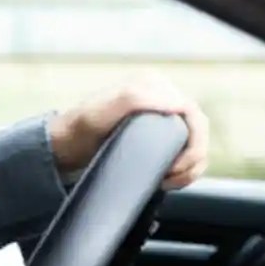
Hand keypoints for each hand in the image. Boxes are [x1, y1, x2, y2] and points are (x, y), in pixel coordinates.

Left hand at [48, 77, 208, 189]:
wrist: (64, 147)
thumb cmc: (77, 130)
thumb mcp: (98, 113)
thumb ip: (133, 100)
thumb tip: (177, 104)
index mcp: (151, 84)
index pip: (191, 111)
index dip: (193, 141)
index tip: (173, 166)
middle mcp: (162, 96)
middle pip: (200, 129)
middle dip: (193, 158)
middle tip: (172, 178)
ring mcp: (163, 116)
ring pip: (198, 143)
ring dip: (191, 167)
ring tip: (168, 181)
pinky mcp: (162, 134)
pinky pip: (189, 152)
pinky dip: (187, 170)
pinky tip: (168, 180)